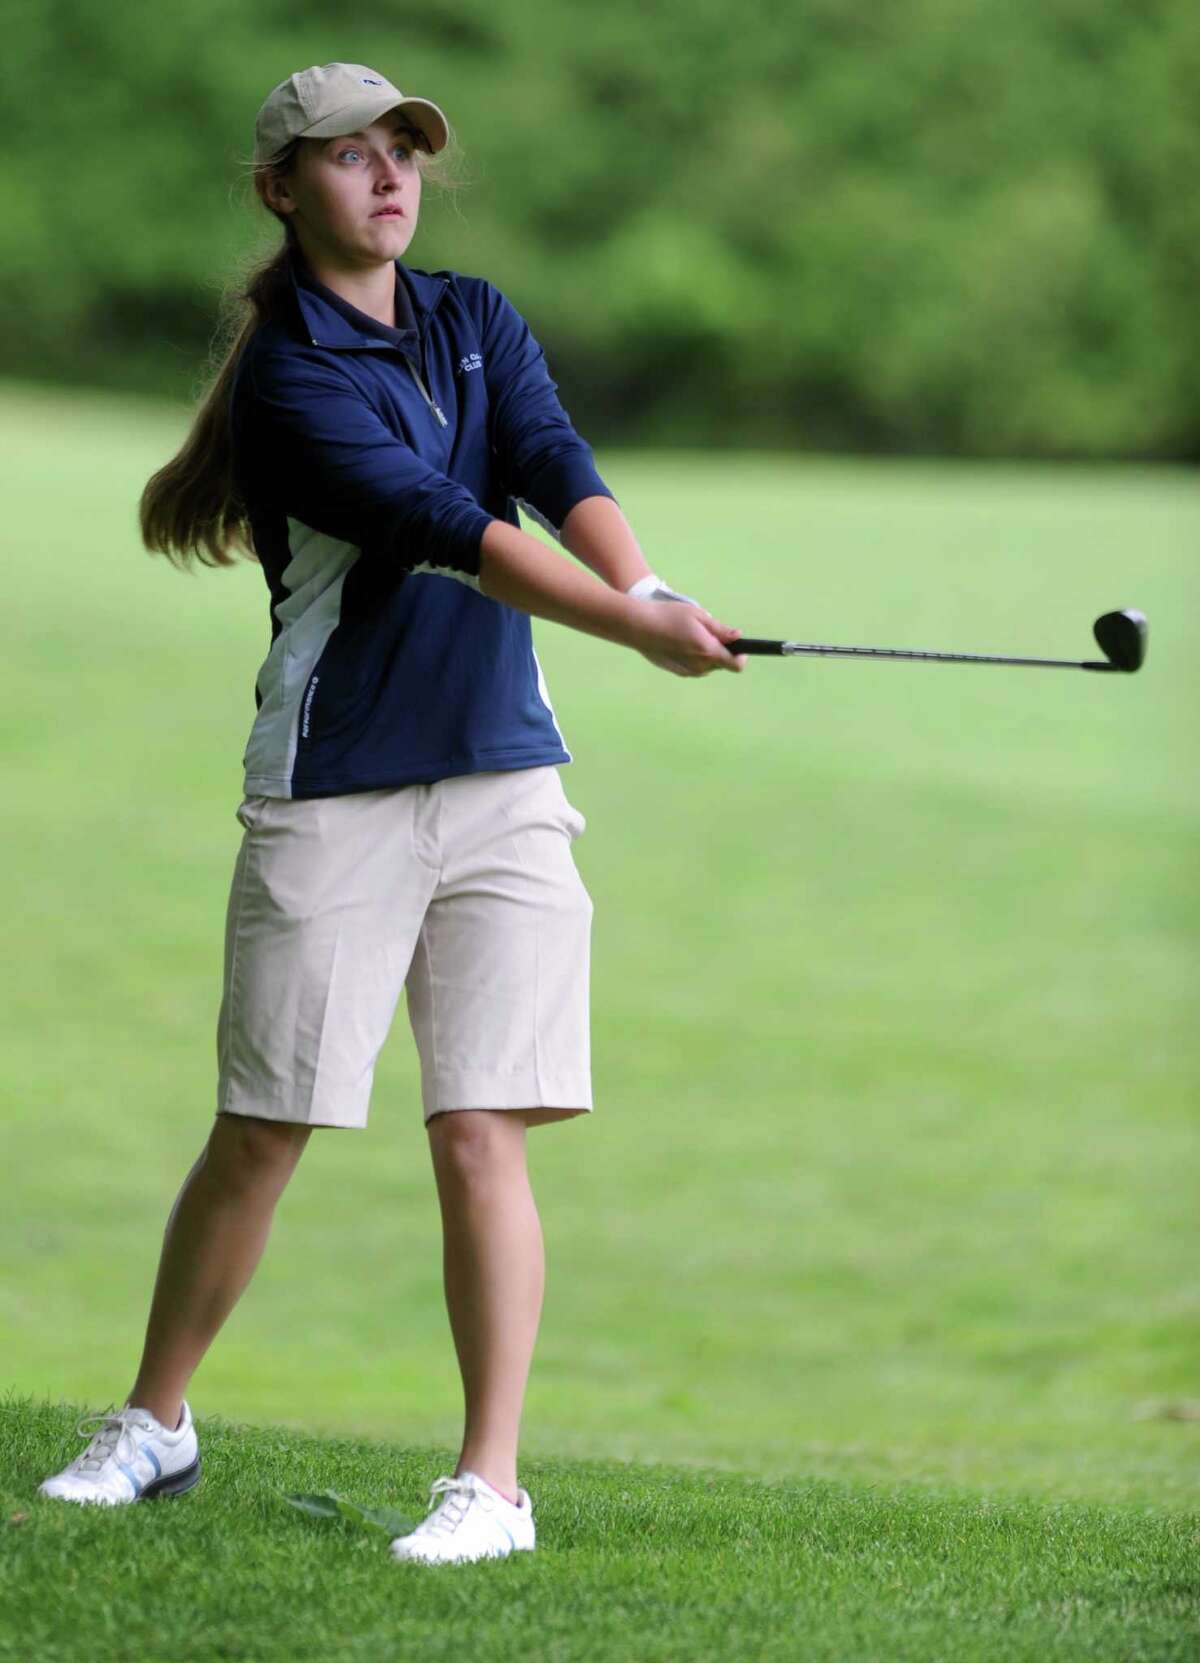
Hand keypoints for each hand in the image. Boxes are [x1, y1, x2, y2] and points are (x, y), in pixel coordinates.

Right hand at [628, 601, 746, 675]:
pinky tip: (681, 643)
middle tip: (706, 632)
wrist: (638, 626)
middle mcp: (700, 666)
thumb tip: (738, 636)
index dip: (741, 654)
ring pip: (708, 666)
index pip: (736, 664)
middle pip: (722, 663)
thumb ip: (720, 629)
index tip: (737, 644)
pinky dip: (695, 657)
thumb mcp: (698, 616)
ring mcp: (688, 671)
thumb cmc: (668, 615)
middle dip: (721, 650)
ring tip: (691, 635)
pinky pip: (695, 668)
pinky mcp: (678, 672)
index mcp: (708, 651)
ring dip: (707, 654)